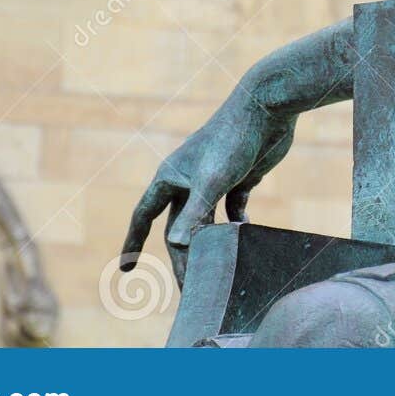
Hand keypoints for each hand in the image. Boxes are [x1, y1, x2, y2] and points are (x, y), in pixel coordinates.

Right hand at [120, 90, 296, 286]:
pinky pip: (232, 209)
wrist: (267, 107)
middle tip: (190, 288)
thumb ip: (195, 212)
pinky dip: (235, 226)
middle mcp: (189, 178)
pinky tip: (243, 238)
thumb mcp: (213, 179)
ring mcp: (215, 178)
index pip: (144, 215)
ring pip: (205, 220)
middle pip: (179, 226)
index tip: (127, 268)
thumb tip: (177, 245)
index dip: (133, 241)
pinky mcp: (240, 177)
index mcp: (171, 176)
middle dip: (182, 257)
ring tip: (215, 272)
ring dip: (209, 245)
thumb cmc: (234, 138)